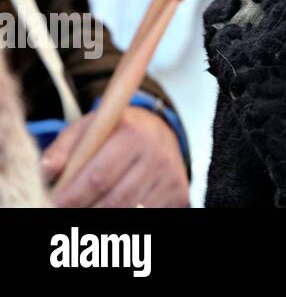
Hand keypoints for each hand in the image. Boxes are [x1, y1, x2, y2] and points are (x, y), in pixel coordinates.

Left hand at [41, 106, 189, 207]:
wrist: (159, 132)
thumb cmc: (115, 133)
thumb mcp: (87, 129)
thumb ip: (63, 148)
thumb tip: (45, 170)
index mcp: (133, 134)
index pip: (98, 177)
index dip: (71, 198)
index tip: (53, 205)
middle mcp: (157, 154)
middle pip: (114, 200)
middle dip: (84, 211)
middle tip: (66, 213)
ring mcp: (171, 175)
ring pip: (130, 212)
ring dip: (103, 215)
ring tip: (88, 209)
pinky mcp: (179, 193)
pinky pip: (147, 215)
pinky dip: (127, 216)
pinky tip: (113, 208)